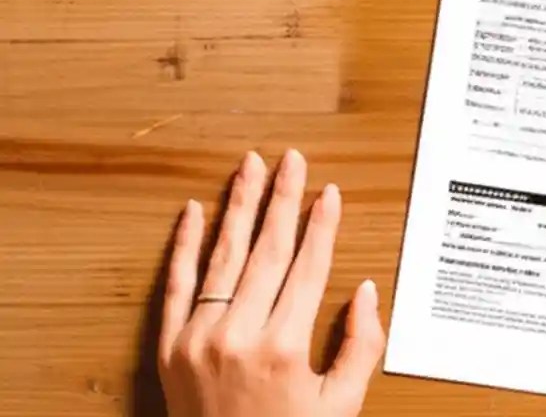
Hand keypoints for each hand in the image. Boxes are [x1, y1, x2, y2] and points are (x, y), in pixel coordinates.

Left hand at [158, 150, 385, 416]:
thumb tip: (368, 293)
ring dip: (239, 207)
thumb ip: (360, 348)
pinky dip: (185, 247)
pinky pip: (176, 287)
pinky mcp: (170, 348)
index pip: (309, 268)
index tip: (329, 193)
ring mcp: (199, 339)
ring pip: (224, 258)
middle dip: (283, 200)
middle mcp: (239, 335)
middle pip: (268, 251)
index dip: (322, 226)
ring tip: (249, 168)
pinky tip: (195, 213)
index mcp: (285, 346)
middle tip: (291, 161)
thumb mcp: (340, 406)